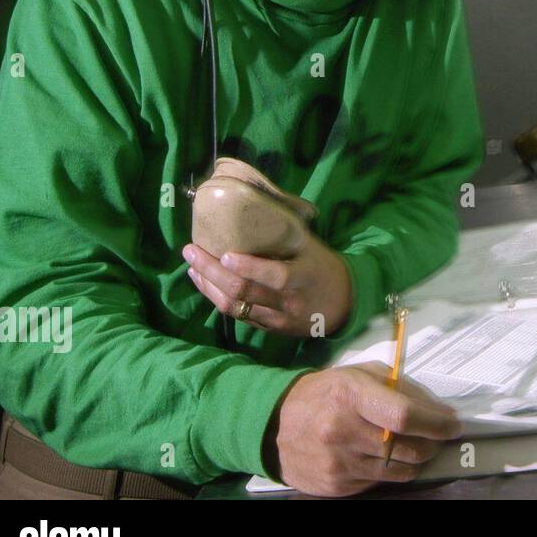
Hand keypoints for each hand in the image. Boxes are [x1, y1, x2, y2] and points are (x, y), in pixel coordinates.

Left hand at [183, 234, 352, 336]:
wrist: (345, 305)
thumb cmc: (325, 268)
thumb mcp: (313, 248)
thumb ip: (287, 235)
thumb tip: (255, 207)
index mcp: (304, 278)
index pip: (276, 277)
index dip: (250, 268)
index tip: (226, 254)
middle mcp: (289, 303)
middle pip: (244, 292)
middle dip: (212, 272)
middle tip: (191, 251)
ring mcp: (278, 319)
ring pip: (235, 307)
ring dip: (209, 286)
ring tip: (192, 266)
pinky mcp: (270, 329)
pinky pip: (238, 316)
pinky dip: (217, 298)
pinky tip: (205, 282)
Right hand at [267, 363, 461, 496]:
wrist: (275, 424)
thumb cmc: (326, 393)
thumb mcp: (360, 374)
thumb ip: (400, 387)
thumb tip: (438, 410)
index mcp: (351, 395)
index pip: (405, 415)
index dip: (436, 423)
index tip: (452, 424)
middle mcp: (343, 431)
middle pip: (407, 447)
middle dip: (432, 442)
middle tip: (438, 436)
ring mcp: (338, 462)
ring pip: (399, 469)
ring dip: (416, 459)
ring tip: (415, 446)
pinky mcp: (336, 485)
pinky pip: (379, 482)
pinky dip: (391, 471)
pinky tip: (384, 457)